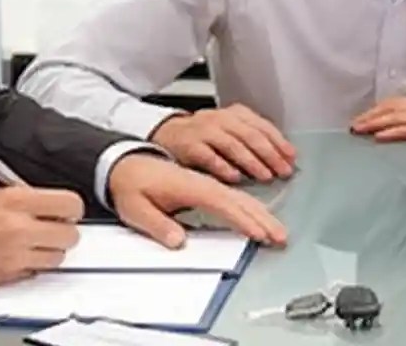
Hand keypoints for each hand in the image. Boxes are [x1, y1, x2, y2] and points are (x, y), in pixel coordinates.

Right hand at [0, 186, 83, 290]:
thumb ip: (16, 197)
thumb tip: (38, 201)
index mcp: (14, 201)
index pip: (69, 204)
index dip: (71, 208)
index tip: (66, 210)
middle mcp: (18, 229)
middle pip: (70, 235)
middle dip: (64, 231)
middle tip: (53, 227)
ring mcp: (12, 257)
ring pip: (56, 258)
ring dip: (50, 251)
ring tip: (32, 242)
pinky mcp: (2, 277)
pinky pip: (32, 273)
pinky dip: (30, 266)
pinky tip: (14, 255)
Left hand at [108, 153, 287, 248]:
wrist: (124, 165)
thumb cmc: (131, 186)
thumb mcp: (136, 209)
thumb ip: (157, 225)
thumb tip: (177, 241)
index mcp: (189, 186)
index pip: (223, 204)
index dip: (243, 220)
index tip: (259, 234)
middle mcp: (202, 183)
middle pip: (240, 200)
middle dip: (262, 218)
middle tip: (281, 236)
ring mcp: (206, 183)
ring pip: (241, 197)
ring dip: (262, 213)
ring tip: (278, 230)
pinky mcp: (206, 186)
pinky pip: (235, 195)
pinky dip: (252, 205)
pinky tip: (262, 214)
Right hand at [152, 104, 295, 182]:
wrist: (168, 134)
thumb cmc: (204, 136)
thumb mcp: (230, 130)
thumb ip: (252, 140)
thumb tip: (281, 158)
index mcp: (234, 114)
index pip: (262, 126)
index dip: (279, 142)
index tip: (291, 158)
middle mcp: (220, 119)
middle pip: (250, 135)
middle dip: (270, 154)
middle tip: (282, 171)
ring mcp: (204, 131)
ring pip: (232, 145)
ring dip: (251, 162)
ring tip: (265, 176)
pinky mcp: (189, 145)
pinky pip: (209, 156)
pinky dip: (223, 167)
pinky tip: (235, 178)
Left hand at [350, 97, 405, 141]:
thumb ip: (405, 114)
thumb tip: (385, 122)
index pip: (387, 105)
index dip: (371, 112)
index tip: (357, 120)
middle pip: (386, 110)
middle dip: (368, 118)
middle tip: (352, 127)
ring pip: (393, 119)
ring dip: (374, 124)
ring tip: (359, 130)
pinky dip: (392, 132)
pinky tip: (379, 137)